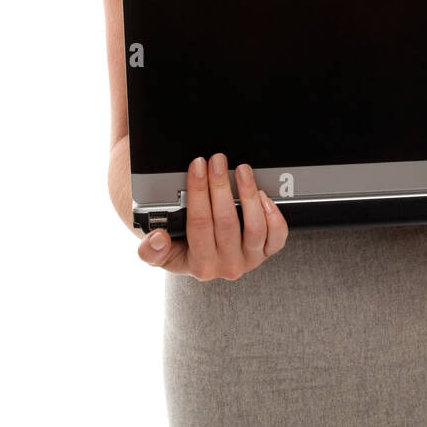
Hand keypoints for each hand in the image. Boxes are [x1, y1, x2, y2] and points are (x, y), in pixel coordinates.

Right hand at [137, 153, 288, 278]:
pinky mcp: (266, 252)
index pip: (199, 223)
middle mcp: (226, 266)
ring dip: (248, 194)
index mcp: (199, 265)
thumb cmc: (181, 248)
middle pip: (226, 221)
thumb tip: (157, 238)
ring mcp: (249, 259)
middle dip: (220, 185)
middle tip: (217, 160)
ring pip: (254, 227)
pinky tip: (262, 195)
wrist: (202, 260)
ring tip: (241, 170)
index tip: (196, 166)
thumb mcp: (158, 253)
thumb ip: (150, 250)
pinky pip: (276, 236)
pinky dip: (272, 215)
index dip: (198, 191)